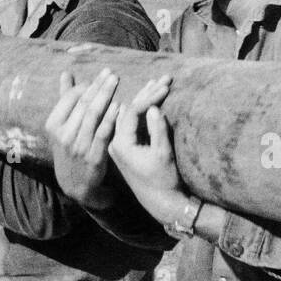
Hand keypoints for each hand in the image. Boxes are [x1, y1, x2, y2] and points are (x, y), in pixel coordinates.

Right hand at [45, 69, 120, 210]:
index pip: (70, 98)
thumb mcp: (63, 126)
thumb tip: (66, 73)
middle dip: (99, 87)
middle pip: (83, 105)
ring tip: (116, 82)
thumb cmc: (70, 147)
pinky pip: (103, 134)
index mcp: (53, 125)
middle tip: (112, 73)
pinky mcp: (93, 158)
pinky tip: (119, 106)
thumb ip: (66, 99)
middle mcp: (63, 135)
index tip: (100, 76)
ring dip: (106, 97)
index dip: (86, 86)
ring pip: (93, 116)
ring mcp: (78, 147)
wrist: (75, 183)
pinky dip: (110, 118)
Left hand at [108, 74, 188, 224]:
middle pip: (128, 109)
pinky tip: (149, 99)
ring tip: (157, 83)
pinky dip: (141, 110)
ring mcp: (119, 144)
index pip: (133, 111)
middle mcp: (115, 143)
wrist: (160, 202)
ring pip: (128, 114)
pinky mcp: (126, 146)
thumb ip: (158, 130)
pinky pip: (130, 122)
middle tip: (164, 78)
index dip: (150, 97)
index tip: (165, 86)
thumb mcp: (163, 154)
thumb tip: (153, 107)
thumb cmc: (163, 180)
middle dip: (147, 93)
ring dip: (143, 99)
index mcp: (121, 144)